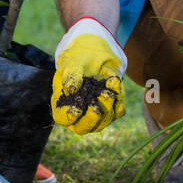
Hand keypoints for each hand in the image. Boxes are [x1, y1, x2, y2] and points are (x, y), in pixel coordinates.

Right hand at [52, 18, 125, 134]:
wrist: (96, 54)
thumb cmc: (79, 59)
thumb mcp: (73, 63)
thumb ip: (71, 76)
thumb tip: (71, 90)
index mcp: (63, 104)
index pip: (63, 118)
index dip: (69, 116)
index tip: (78, 108)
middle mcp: (79, 114)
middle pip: (84, 127)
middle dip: (93, 115)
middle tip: (100, 96)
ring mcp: (96, 114)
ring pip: (103, 122)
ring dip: (108, 105)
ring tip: (109, 85)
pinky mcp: (112, 108)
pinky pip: (118, 111)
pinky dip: (118, 98)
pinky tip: (113, 81)